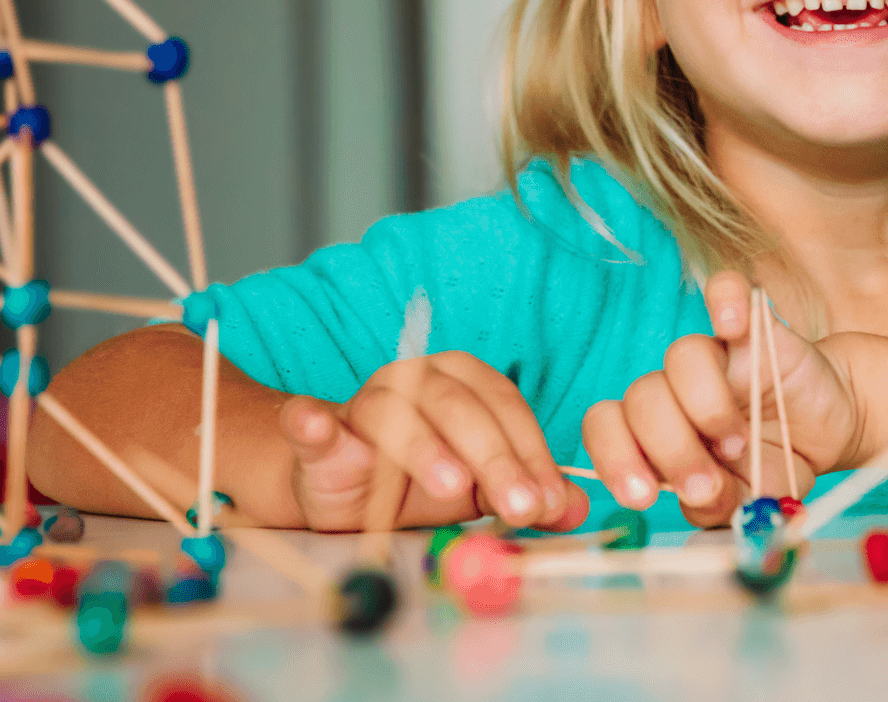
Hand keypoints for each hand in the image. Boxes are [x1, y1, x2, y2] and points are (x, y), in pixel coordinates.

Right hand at [273, 350, 586, 532]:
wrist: (345, 490)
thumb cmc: (420, 484)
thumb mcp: (480, 493)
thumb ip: (528, 495)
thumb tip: (576, 509)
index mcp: (463, 381)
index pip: (506, 409)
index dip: (532, 455)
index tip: (549, 503)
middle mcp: (416, 378)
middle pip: (460, 408)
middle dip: (495, 460)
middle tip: (517, 507)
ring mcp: (364, 399)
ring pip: (396, 413)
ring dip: (425, 447)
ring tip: (451, 486)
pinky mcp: (318, 431)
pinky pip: (311, 420)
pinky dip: (311, 421)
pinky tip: (315, 426)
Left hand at [581, 271, 858, 527]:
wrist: (832, 428)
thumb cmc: (778, 464)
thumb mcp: (746, 501)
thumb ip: (717, 506)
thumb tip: (699, 501)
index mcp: (657, 433)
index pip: (606, 428)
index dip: (615, 458)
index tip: (643, 496)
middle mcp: (674, 390)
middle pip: (640, 398)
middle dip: (669, 449)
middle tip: (705, 485)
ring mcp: (714, 356)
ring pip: (680, 356)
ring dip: (706, 408)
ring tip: (739, 444)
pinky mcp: (754, 327)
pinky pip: (727, 290)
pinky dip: (726, 300)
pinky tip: (733, 324)